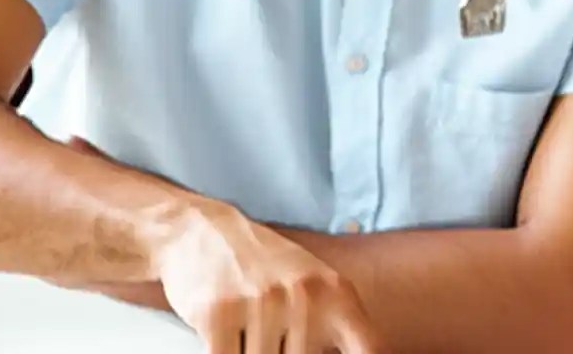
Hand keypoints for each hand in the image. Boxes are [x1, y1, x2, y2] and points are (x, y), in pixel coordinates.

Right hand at [157, 204, 384, 353]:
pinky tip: (230, 340)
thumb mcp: (315, 288)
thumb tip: (339, 353)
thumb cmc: (265, 268)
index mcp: (337, 294)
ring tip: (249, 333)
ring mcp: (262, 304)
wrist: (203, 231)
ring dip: (254, 352)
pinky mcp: (219, 315)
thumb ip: (335, 328)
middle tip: (275, 336)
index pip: (369, 350)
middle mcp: (304, 297)